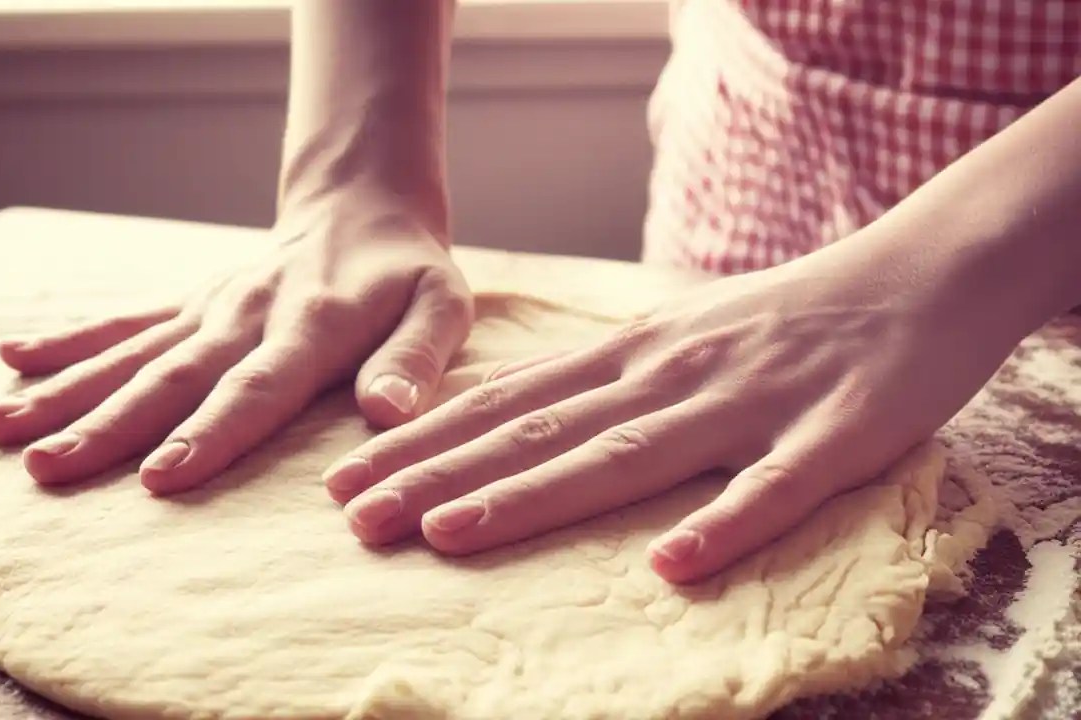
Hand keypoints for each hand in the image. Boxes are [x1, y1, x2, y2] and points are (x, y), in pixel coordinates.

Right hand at [0, 197, 472, 493]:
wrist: (362, 211)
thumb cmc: (408, 278)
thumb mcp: (440, 308)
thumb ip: (416, 359)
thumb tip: (389, 413)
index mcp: (313, 325)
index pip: (258, 386)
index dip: (211, 431)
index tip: (161, 475)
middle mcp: (247, 314)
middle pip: (174, 376)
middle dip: (110, 425)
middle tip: (48, 468)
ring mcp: (208, 307)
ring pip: (130, 352)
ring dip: (66, 391)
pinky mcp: (187, 303)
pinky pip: (121, 322)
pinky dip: (67, 342)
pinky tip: (10, 362)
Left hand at [323, 254, 1017, 582]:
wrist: (915, 276)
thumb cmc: (782, 321)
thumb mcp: (672, 338)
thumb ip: (600, 383)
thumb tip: (513, 427)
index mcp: (631, 355)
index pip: (508, 403)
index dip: (423, 442)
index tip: (347, 478)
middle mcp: (668, 374)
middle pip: (538, 432)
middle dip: (439, 475)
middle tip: (354, 517)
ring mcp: (746, 403)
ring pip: (625, 454)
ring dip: (531, 495)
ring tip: (448, 533)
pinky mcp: (830, 436)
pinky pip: (773, 487)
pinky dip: (723, 525)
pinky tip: (672, 567)